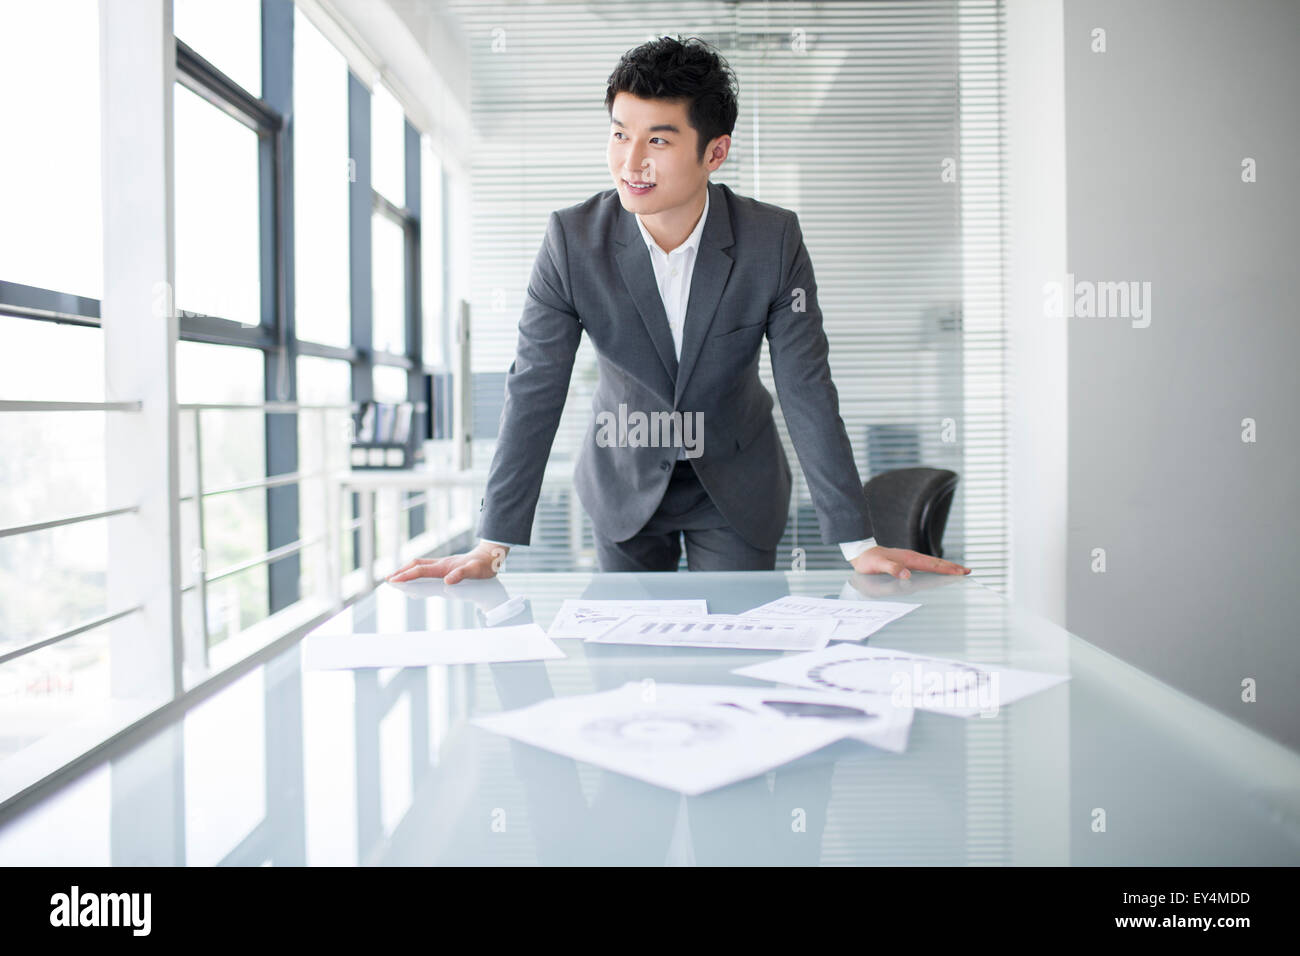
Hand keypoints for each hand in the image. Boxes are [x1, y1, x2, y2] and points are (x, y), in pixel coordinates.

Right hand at [387, 542, 508, 584]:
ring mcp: (443, 563)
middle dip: (401, 572)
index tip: (394, 580)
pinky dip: (416, 570)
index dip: (406, 575)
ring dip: (406, 570)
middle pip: (416, 565)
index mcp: (445, 566)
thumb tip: (447, 581)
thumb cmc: (483, 566)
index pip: (421, 571)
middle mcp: (441, 564)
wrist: (490, 556)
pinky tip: (415, 575)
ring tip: (396, 576)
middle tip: (388, 579)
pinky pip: (427, 567)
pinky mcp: (446, 565)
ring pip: (420, 565)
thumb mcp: (475, 572)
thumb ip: (461, 575)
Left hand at [850, 545, 969, 578]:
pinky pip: (925, 565)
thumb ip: (892, 569)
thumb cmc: (869, 561)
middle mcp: (912, 557)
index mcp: (909, 559)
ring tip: (958, 571)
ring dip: (946, 567)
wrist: (861, 552)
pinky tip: (937, 571)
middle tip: (968, 571)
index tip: (962, 571)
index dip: (948, 569)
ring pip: (932, 563)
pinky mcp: (906, 561)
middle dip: (952, 567)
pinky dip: (935, 567)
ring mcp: (910, 559)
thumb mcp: (878, 565)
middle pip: (937, 562)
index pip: (933, 565)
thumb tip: (907, 574)